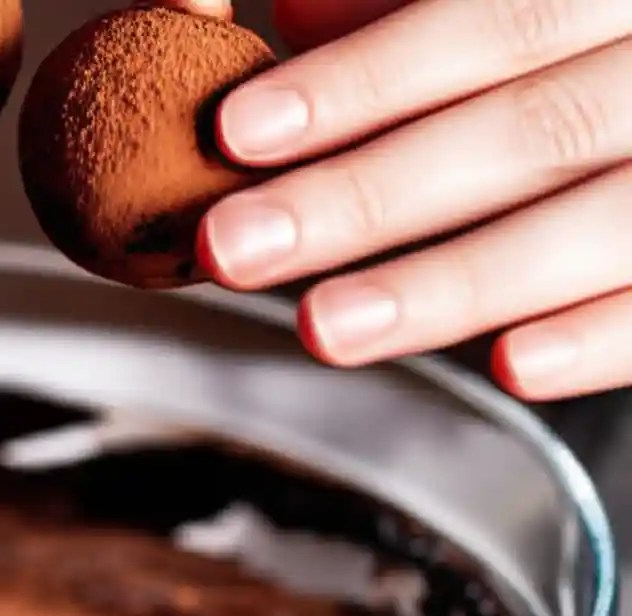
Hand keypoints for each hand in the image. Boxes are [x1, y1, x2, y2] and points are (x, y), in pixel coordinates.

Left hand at [193, 0, 631, 401]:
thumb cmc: (580, 42)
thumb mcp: (529, 1)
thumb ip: (405, 2)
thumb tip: (297, 18)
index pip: (488, 21)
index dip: (360, 80)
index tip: (238, 133)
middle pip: (525, 129)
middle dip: (365, 196)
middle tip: (234, 247)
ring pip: (598, 222)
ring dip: (454, 282)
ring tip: (323, 326)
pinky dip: (603, 338)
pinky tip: (510, 365)